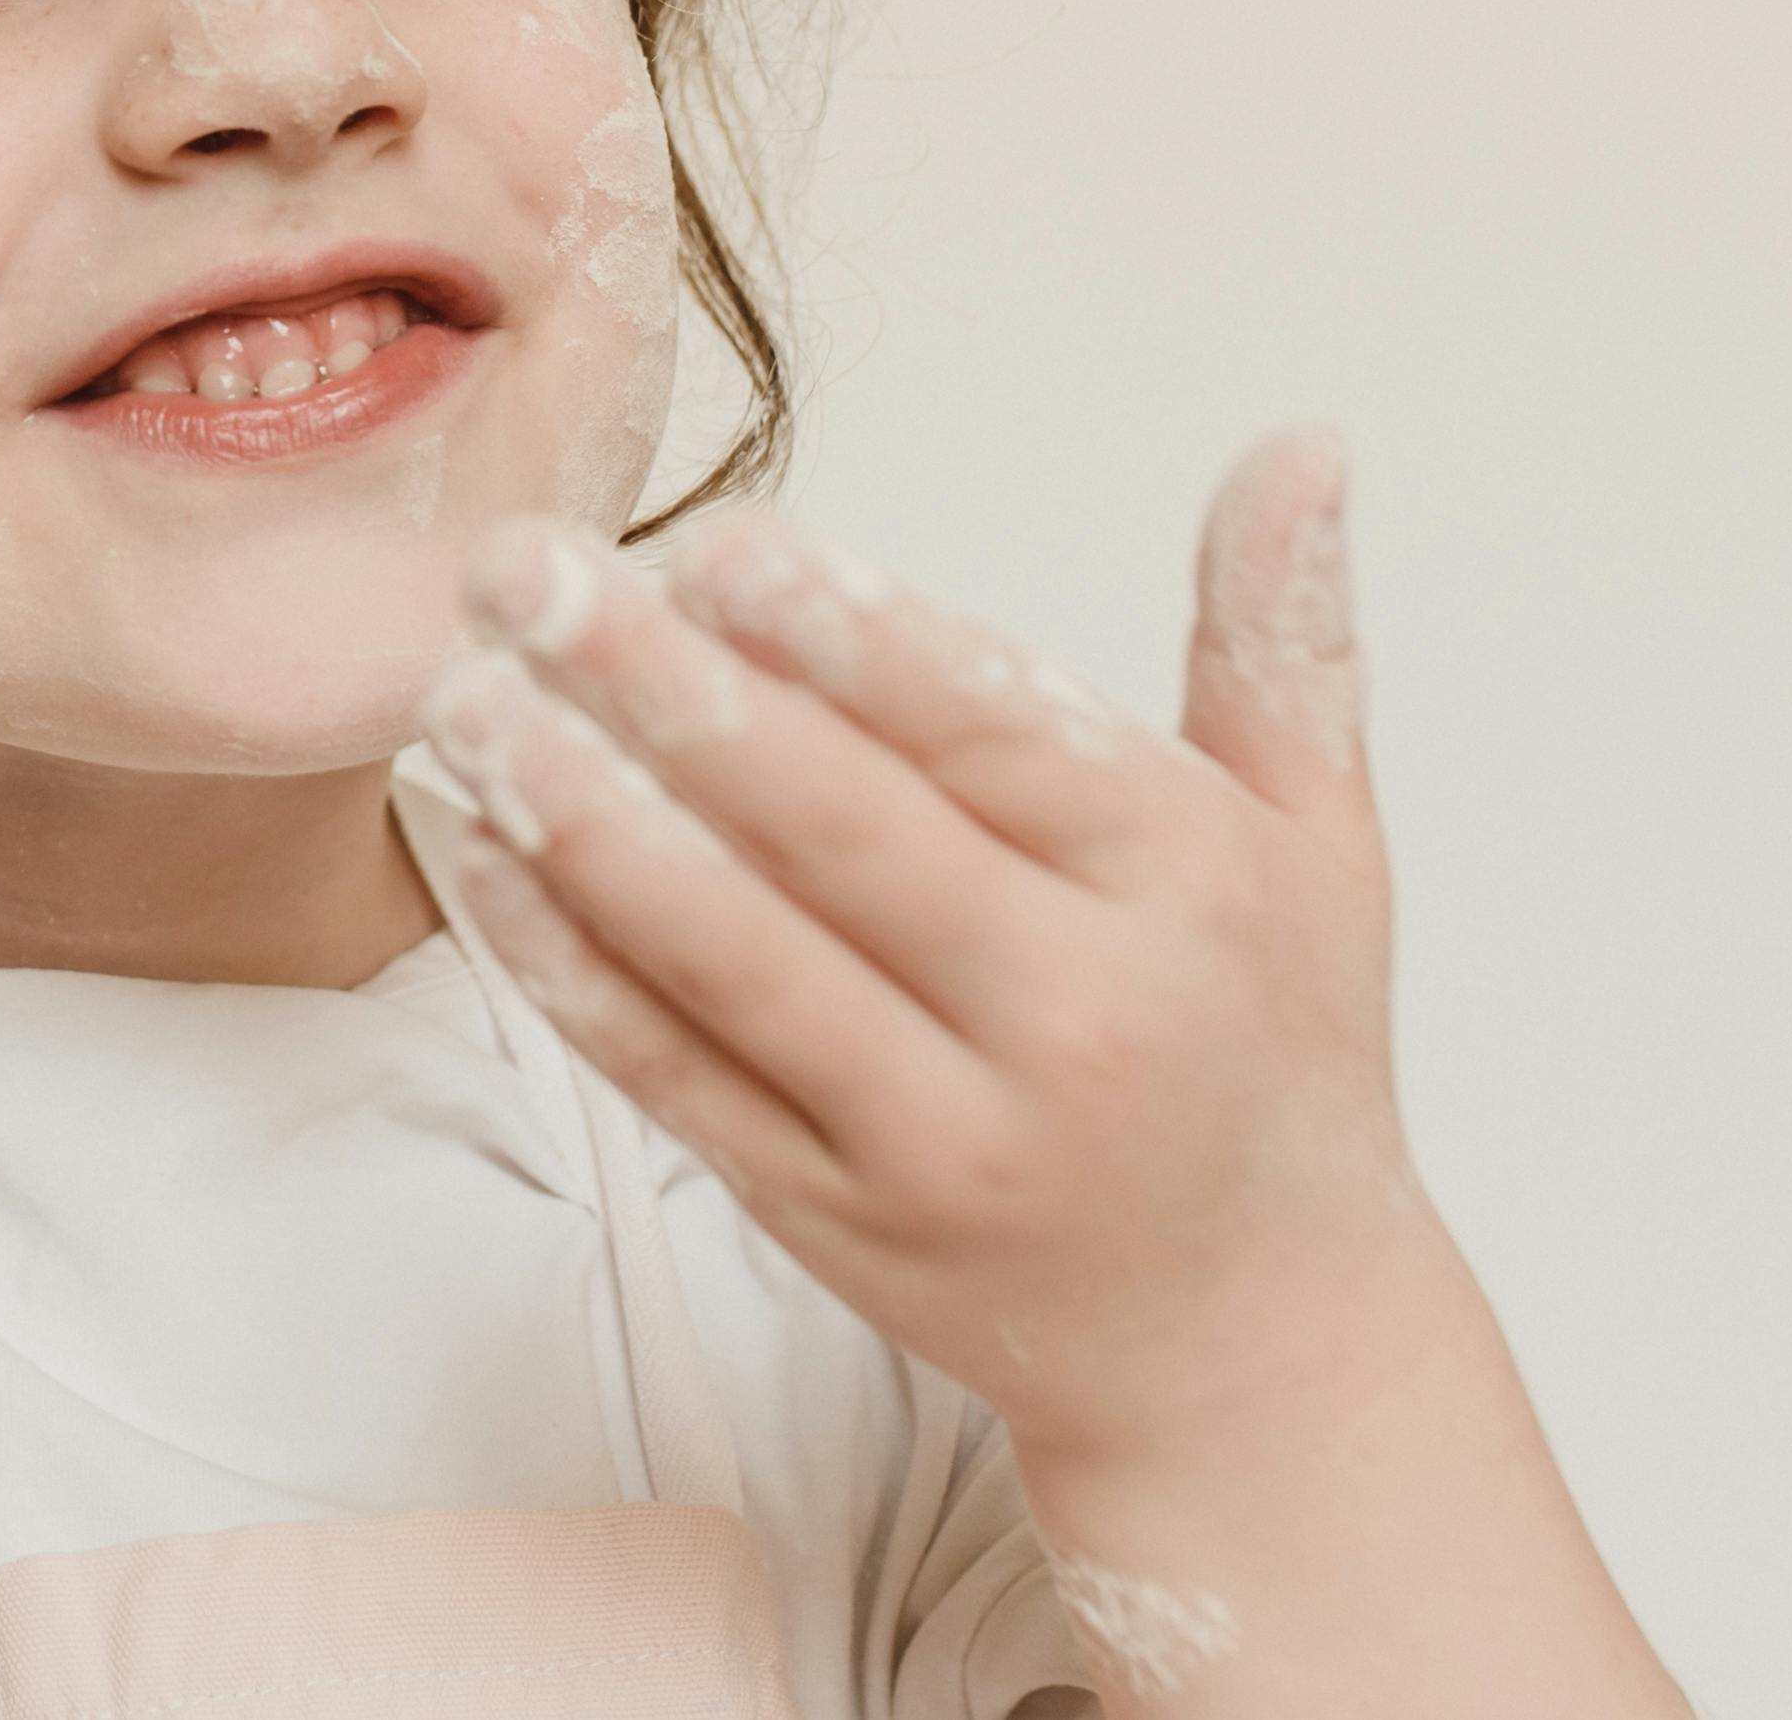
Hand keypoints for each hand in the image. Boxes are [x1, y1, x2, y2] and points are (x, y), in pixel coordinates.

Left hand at [415, 430, 1426, 1460]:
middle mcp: (1067, 1019)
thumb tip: (1298, 442)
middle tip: (525, 571)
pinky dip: (564, 964)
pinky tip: (481, 852)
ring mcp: (940, 1134)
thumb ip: (1280, 638)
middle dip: (661, 690)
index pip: (995, 736)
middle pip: (836, 833)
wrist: (1254, 1347)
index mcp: (1182, 891)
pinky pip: (675, 1076)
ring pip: (731, 959)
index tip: (715, 543)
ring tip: (467, 693)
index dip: (845, 638)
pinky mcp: (833, 1219)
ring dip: (579, 817)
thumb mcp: (1324, 844)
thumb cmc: (1274, 1053)